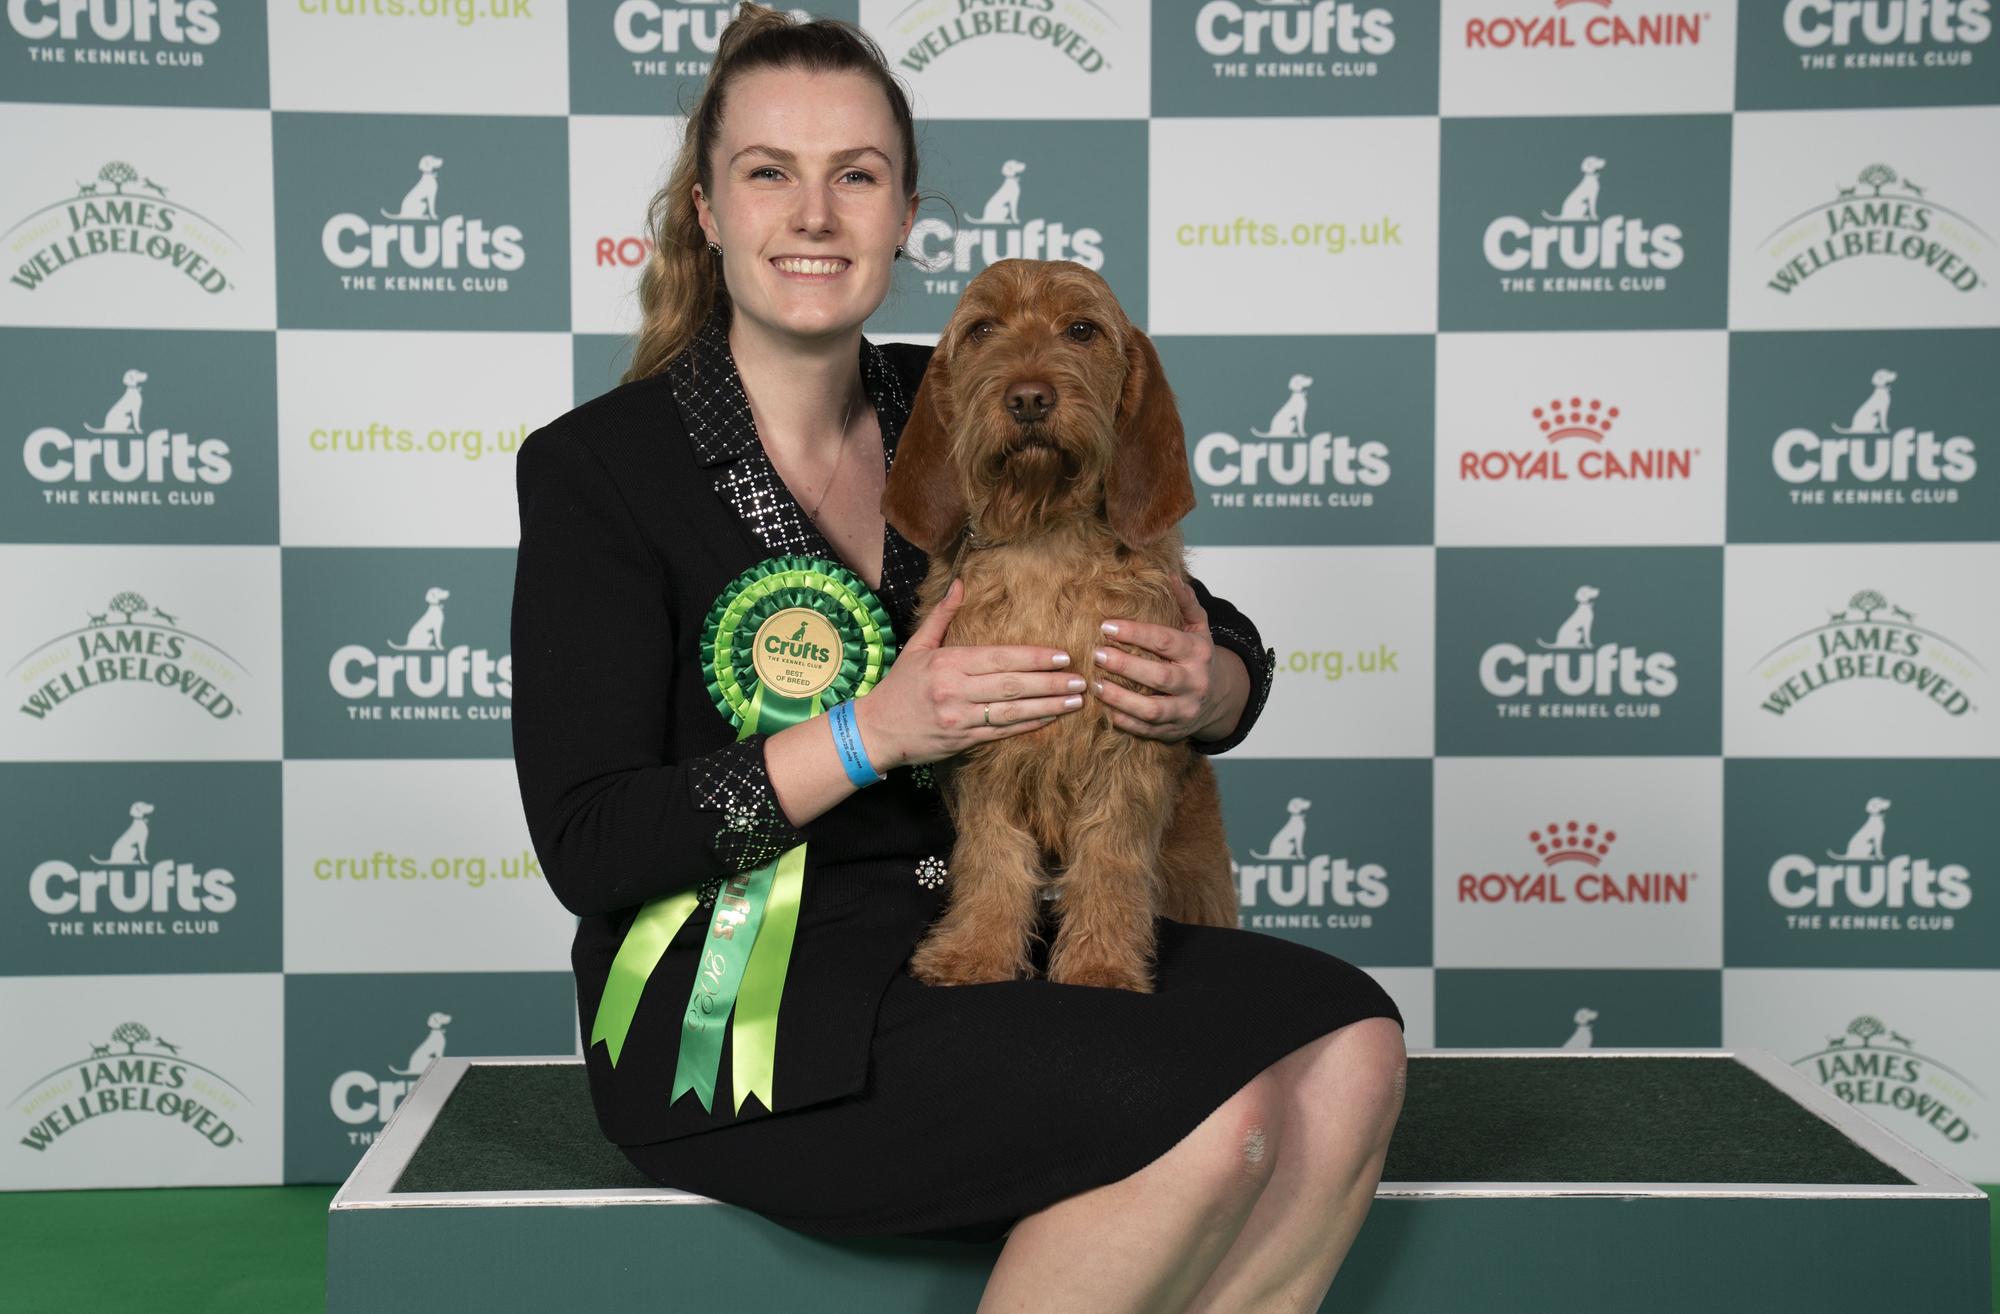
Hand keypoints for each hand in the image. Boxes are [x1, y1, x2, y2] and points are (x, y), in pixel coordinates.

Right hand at [853, 577, 1086, 768]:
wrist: (876, 730)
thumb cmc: (899, 686)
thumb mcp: (917, 647)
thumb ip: (942, 616)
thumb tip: (960, 583)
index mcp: (947, 664)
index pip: (999, 658)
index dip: (1034, 657)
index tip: (1062, 656)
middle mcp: (955, 691)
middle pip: (1012, 685)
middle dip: (1050, 683)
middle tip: (1080, 679)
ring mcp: (960, 719)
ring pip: (1012, 712)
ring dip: (1048, 706)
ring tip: (1076, 701)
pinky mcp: (963, 741)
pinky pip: (1003, 733)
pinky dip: (1029, 726)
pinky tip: (1051, 719)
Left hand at [1092, 576, 1234, 742]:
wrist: (1219, 698)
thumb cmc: (1198, 657)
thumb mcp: (1199, 628)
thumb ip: (1186, 602)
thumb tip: (1170, 575)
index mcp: (1198, 653)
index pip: (1165, 641)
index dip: (1135, 633)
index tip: (1106, 626)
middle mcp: (1195, 682)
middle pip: (1160, 676)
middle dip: (1126, 666)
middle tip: (1097, 655)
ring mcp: (1186, 710)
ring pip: (1153, 709)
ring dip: (1121, 699)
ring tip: (1095, 686)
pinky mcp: (1175, 730)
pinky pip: (1148, 730)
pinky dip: (1126, 722)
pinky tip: (1105, 710)